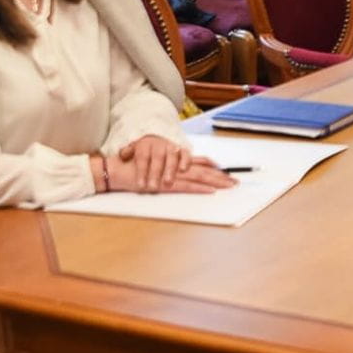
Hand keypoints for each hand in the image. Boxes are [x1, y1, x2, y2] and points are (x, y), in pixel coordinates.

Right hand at [107, 137, 235, 193]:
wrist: (117, 170)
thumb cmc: (134, 170)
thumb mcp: (153, 168)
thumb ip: (166, 169)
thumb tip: (180, 173)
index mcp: (173, 161)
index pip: (198, 161)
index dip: (213, 165)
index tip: (226, 170)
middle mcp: (174, 165)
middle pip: (203, 169)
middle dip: (221, 176)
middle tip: (235, 181)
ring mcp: (170, 174)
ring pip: (198, 177)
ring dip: (215, 182)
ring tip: (229, 186)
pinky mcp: (164, 185)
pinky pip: (185, 187)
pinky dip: (199, 189)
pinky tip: (210, 191)